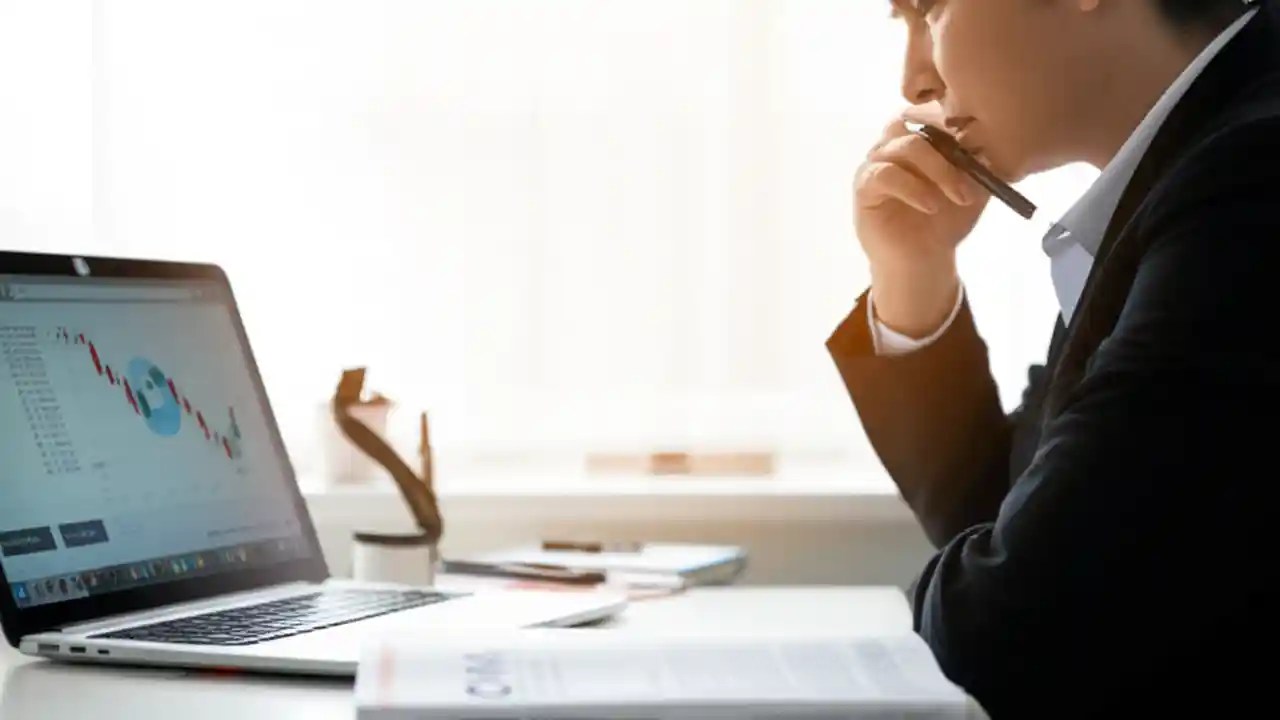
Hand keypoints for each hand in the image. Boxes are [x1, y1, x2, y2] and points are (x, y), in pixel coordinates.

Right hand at [854, 109, 990, 335]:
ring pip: (905, 144)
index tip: (984, 142)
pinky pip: (885, 174)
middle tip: (974, 169)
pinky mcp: (864, 185)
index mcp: (921, 135)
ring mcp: (876, 161)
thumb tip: (1000, 137)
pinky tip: (931, 206)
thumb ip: (985, 162)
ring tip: (958, 196)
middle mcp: (895, 142)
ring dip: (937, 168)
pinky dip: (913, 188)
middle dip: (950, 142)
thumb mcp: (975, 188)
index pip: (934, 109)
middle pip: (918, 119)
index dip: (957, 120)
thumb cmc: (948, 220)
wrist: (924, 259)